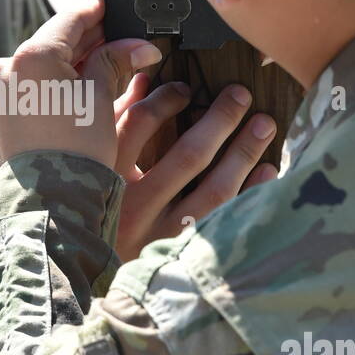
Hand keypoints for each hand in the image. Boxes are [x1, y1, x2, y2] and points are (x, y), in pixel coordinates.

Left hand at [0, 0, 161, 168]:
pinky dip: (62, 79)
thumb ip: (116, 62)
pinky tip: (88, 81)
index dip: (97, 6)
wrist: (49, 202)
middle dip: (94, 37)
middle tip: (126, 31)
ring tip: (114, 57)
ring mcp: (2, 90)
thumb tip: (141, 46)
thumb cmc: (76, 151)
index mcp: (31, 56)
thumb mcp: (101, 99)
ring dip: (80, 59)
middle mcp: (9, 67)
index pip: (71, 18)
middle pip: (59, 40)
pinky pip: (37, 83)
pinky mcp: (4, 111)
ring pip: (48, 62)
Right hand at [112, 72, 278, 261]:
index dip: (166, 100)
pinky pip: (228, 220)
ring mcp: (163, 236)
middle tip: (241, 94)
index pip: (139, 125)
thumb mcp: (97, 165)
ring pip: (215, 191)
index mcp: (106, 178)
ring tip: (264, 124)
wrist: (87, 273)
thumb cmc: (93, 207)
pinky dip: (251, 192)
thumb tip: (145, 81)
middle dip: (221, 120)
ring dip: (244, 153)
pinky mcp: (184, 254)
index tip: (186, 88)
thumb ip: (115, 122)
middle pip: (189, 156)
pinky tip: (267, 169)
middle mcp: (135, 208)